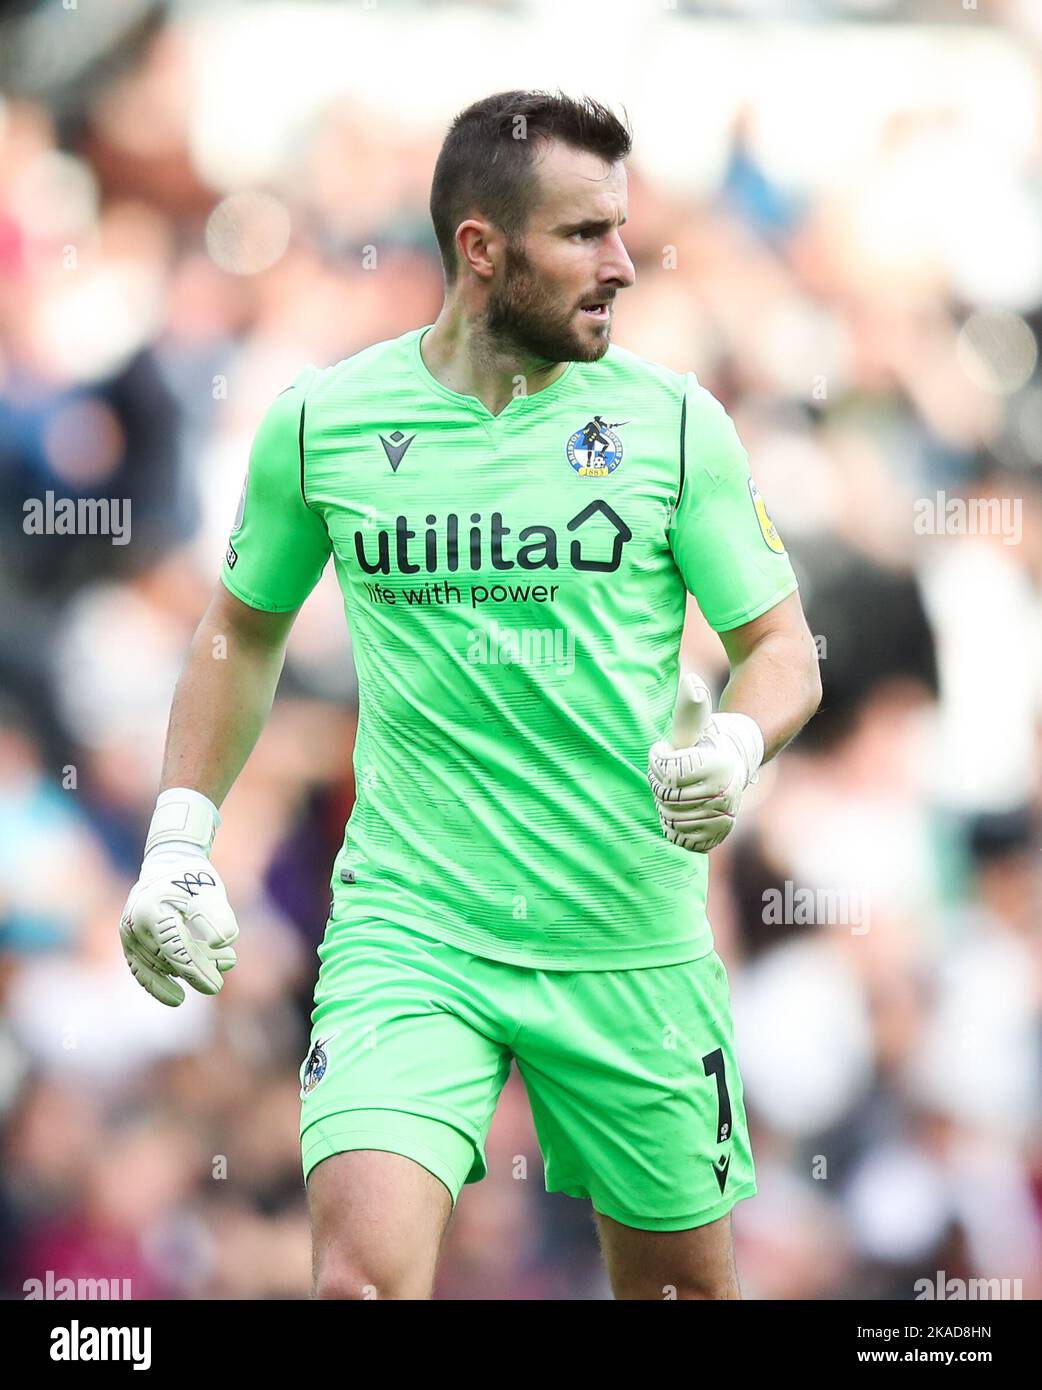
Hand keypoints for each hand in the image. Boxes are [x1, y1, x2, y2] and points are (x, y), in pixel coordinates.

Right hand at [120, 789, 237, 1006]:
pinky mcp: (130, 943)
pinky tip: (178, 997)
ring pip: (159, 966)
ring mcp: (128, 936)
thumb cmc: (192, 878)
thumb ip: (218, 916)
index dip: (197, 971)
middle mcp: (133, 926)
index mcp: (152, 911)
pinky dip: (158, 984)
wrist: (169, 865)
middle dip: (197, 970)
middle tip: (219, 984)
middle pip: (168, 960)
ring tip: (221, 964)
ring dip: (189, 970)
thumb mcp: (210, 892)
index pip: (176, 951)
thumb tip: (223, 943)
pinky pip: (141, 970)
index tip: (216, 987)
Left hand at [648, 673, 763, 852]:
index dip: (658, 759)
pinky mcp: (719, 833)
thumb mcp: (699, 720)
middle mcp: (726, 793)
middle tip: (670, 772)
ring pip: (671, 819)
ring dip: (665, 804)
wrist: (736, 760)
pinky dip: (675, 828)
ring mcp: (724, 816)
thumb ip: (693, 704)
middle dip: (660, 783)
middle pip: (666, 797)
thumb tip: (691, 681)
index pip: (667, 770)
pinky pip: (684, 839)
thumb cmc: (708, 738)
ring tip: (675, 789)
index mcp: (717, 765)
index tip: (665, 749)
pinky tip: (680, 810)